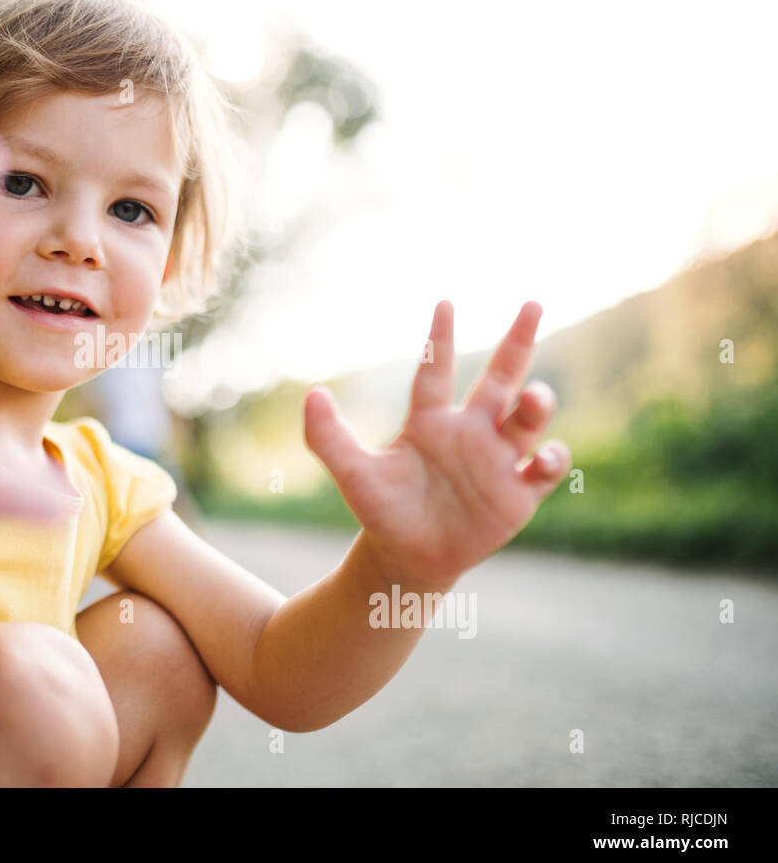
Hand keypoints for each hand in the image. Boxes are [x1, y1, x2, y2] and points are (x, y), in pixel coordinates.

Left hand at [304, 301, 570, 587]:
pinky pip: (543, 467)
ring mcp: (497, 460)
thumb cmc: (381, 511)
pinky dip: (550, 458)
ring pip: (526, 419)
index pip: (436, 371)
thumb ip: (327, 436)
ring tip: (533, 396)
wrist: (407, 559)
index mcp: (429, 421)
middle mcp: (469, 432)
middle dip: (517, 342)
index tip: (444, 302)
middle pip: (499, 379)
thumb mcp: (351, 473)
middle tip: (533, 305)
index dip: (440, 339)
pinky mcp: (518, 493)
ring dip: (535, 404)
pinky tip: (541, 456)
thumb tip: (313, 393)